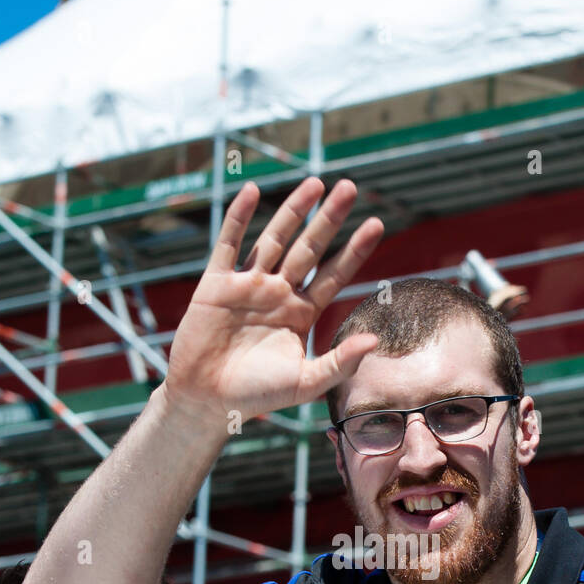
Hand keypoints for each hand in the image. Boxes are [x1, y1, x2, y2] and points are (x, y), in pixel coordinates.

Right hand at [166, 176, 383, 421]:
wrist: (207, 400)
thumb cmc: (256, 396)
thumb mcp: (305, 383)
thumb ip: (340, 363)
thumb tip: (375, 341)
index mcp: (301, 313)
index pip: (334, 275)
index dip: (354, 250)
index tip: (376, 224)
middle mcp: (277, 293)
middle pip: (309, 248)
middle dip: (329, 218)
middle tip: (350, 187)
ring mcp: (248, 285)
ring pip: (274, 239)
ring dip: (293, 210)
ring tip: (315, 183)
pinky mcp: (217, 284)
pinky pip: (229, 244)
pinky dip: (239, 217)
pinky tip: (252, 191)